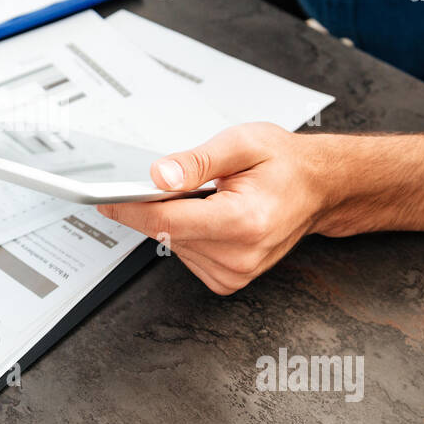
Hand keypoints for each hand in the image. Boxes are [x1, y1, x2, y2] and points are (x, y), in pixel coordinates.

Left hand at [97, 123, 327, 294]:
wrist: (317, 187)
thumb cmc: (285, 164)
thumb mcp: (243, 143)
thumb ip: (197, 160)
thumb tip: (158, 176)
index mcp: (244, 221)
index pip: (167, 222)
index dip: (130, 209)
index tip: (105, 200)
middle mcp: (240, 255)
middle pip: (167, 233)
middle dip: (159, 206)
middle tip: (177, 180)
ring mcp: (235, 273)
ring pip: (173, 245)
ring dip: (177, 220)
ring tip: (211, 198)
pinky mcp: (229, 280)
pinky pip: (186, 255)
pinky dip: (188, 234)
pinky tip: (212, 217)